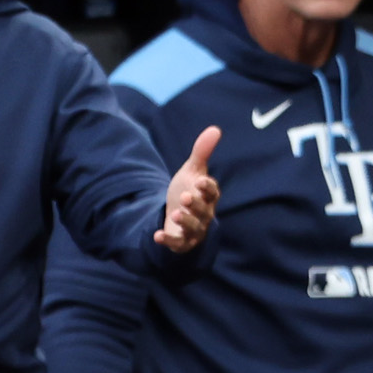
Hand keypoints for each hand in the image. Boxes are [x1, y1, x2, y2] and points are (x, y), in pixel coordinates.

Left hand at [156, 126, 219, 251]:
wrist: (176, 215)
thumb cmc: (188, 190)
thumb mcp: (192, 171)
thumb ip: (202, 152)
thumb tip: (215, 129)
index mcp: (209, 196)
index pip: (213, 192)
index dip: (207, 188)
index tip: (200, 181)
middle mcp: (205, 214)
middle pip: (204, 211)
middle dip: (196, 205)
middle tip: (185, 197)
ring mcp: (194, 230)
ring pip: (194, 228)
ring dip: (186, 222)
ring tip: (176, 214)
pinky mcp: (182, 242)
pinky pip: (178, 244)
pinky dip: (169, 240)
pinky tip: (157, 235)